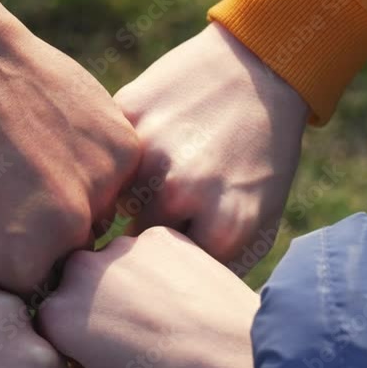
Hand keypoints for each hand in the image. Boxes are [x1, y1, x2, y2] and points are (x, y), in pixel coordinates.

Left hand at [0, 0, 139, 292]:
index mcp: (19, 264)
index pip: (40, 292)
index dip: (23, 265)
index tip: (6, 230)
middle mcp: (68, 231)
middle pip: (75, 257)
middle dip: (54, 236)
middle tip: (21, 190)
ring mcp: (101, 186)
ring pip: (102, 215)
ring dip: (79, 199)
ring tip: (34, 159)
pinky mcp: (123, 146)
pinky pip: (118, 175)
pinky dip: (96, 162)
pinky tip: (57, 134)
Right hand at [39, 227, 263, 367]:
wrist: (247, 359)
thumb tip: (75, 360)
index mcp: (58, 314)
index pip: (47, 325)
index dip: (70, 346)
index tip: (99, 362)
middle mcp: (80, 269)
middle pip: (73, 288)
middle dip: (91, 309)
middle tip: (131, 339)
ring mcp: (123, 246)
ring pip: (109, 267)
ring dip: (122, 287)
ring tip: (161, 320)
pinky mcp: (161, 235)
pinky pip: (146, 253)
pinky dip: (156, 271)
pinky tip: (182, 299)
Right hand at [113, 23, 307, 272]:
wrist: (261, 69)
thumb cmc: (260, 155)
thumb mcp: (257, 220)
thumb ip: (215, 265)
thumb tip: (166, 298)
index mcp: (222, 229)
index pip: (169, 276)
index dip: (167, 264)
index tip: (175, 248)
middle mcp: (182, 193)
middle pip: (132, 242)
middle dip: (143, 232)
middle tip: (163, 207)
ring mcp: (150, 151)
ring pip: (113, 198)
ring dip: (127, 191)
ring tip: (158, 169)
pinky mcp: (126, 113)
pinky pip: (105, 153)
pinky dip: (117, 151)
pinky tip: (147, 137)